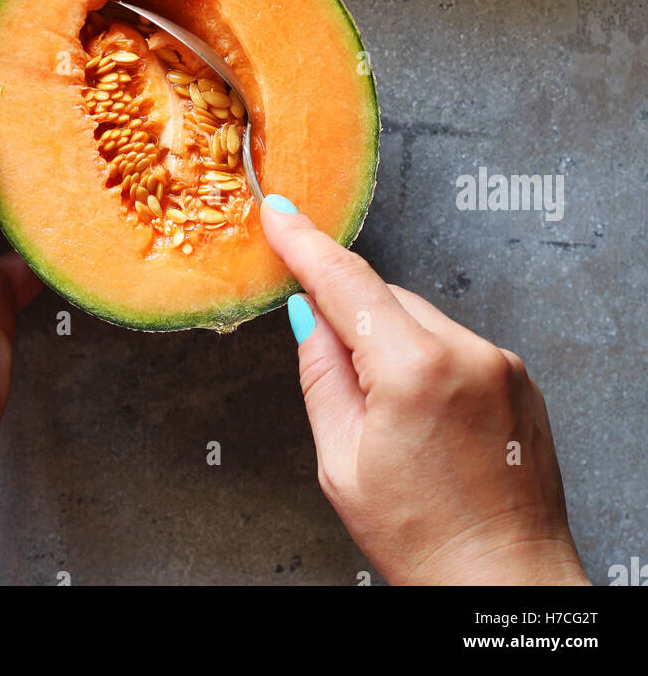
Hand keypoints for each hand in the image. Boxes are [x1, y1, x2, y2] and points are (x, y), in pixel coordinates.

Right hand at [261, 196, 588, 586]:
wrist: (504, 583)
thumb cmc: (424, 540)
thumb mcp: (342, 463)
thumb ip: (322, 374)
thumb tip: (308, 314)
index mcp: (415, 369)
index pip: (346, 282)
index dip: (304, 245)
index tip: (279, 214)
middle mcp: (467, 351)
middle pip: (386, 299)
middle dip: (353, 319)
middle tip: (342, 384)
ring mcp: (500, 362)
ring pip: (421, 320)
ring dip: (394, 344)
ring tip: (394, 422)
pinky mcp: (518, 376)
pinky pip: (455, 344)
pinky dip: (429, 362)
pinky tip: (428, 420)